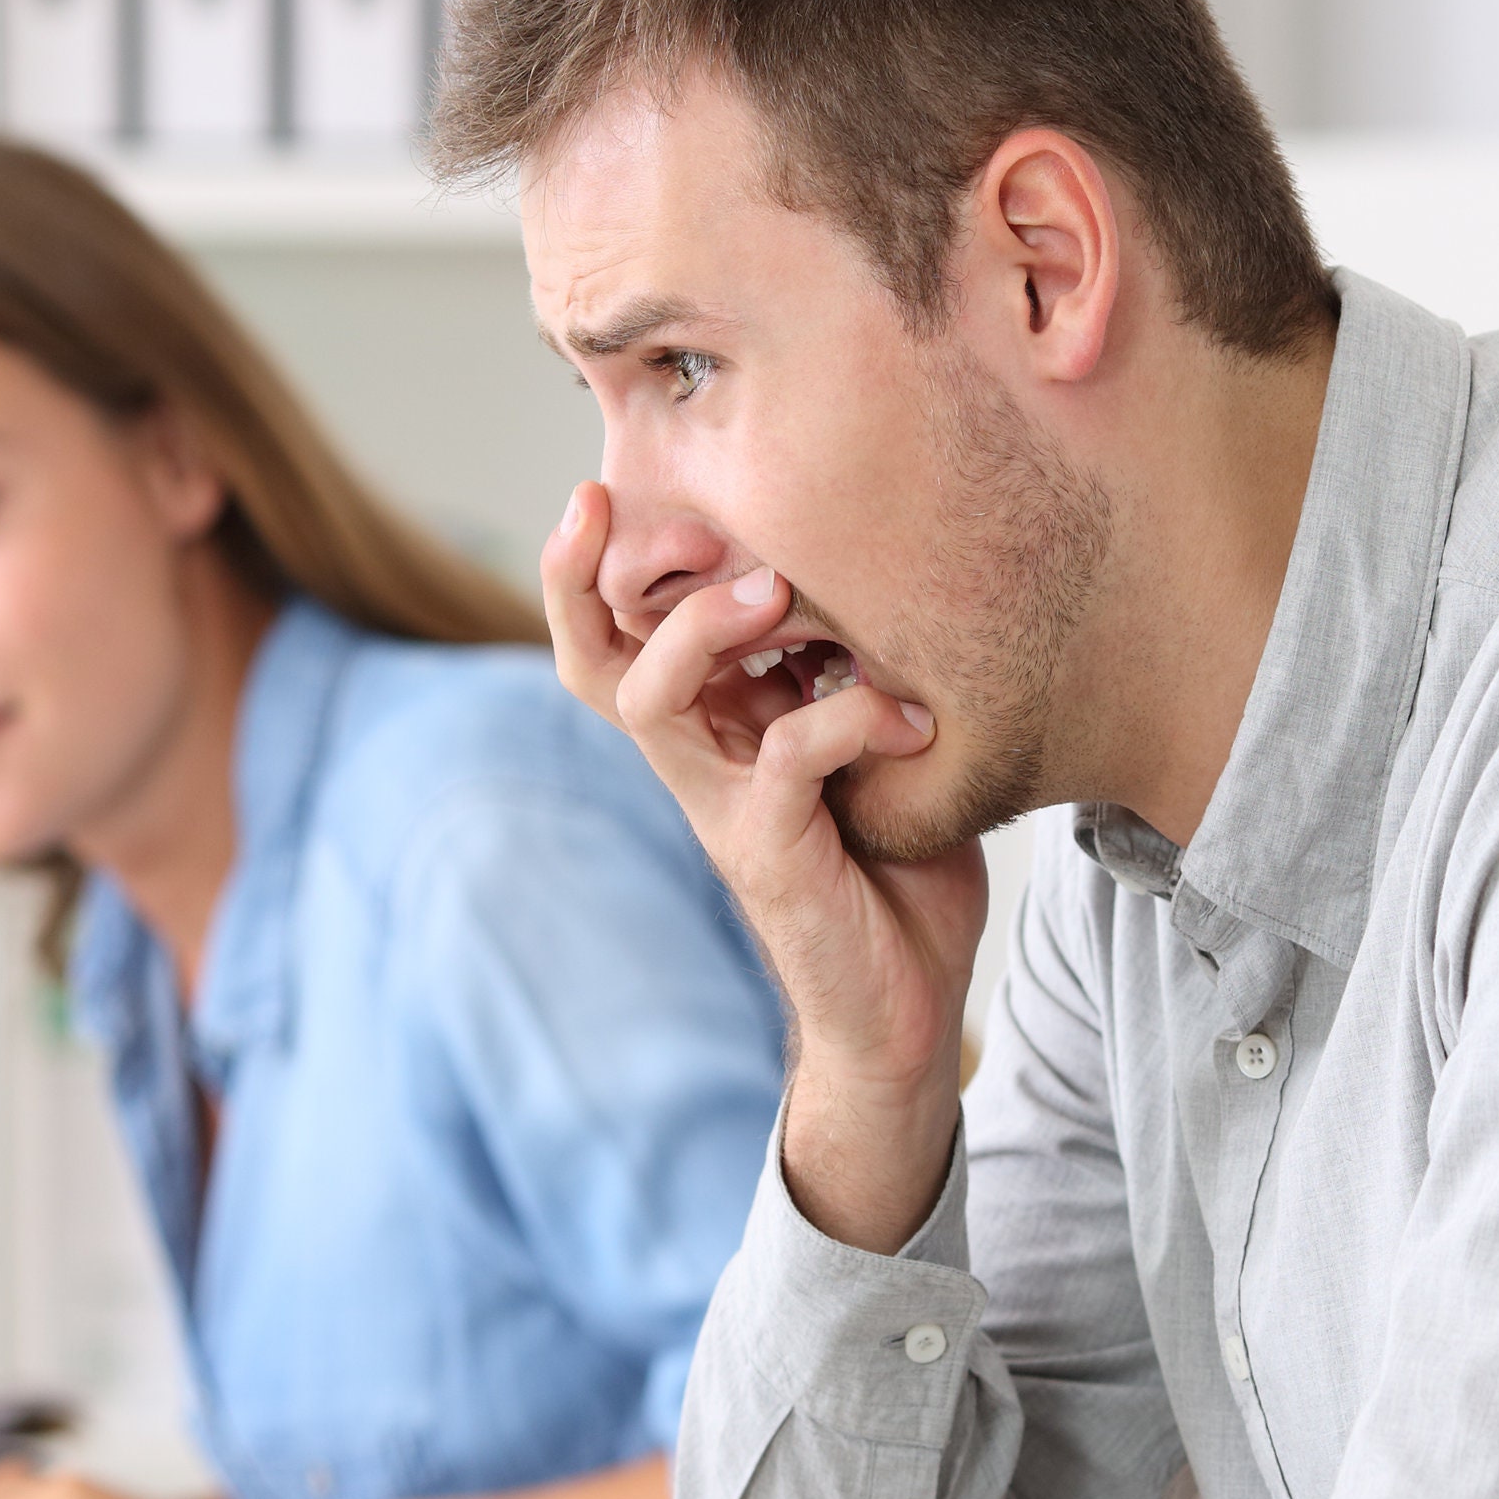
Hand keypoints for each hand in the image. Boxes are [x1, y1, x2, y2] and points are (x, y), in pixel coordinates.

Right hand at [544, 483, 984, 1252]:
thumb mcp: (869, 741)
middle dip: (607, 573)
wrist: (903, 1012)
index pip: (609, 631)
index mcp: (705, 723)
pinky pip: (785, 759)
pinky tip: (912, 716)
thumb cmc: (892, 866)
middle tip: (689, 525)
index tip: (599, 486)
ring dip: (707, 628)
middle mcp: (693, 760)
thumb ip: (853, 663)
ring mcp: (722, 809)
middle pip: (593, 657)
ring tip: (778, 591)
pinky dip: (851, 716)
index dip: (586, 562)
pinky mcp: (770, 856)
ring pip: (656, 698)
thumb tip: (889, 552)